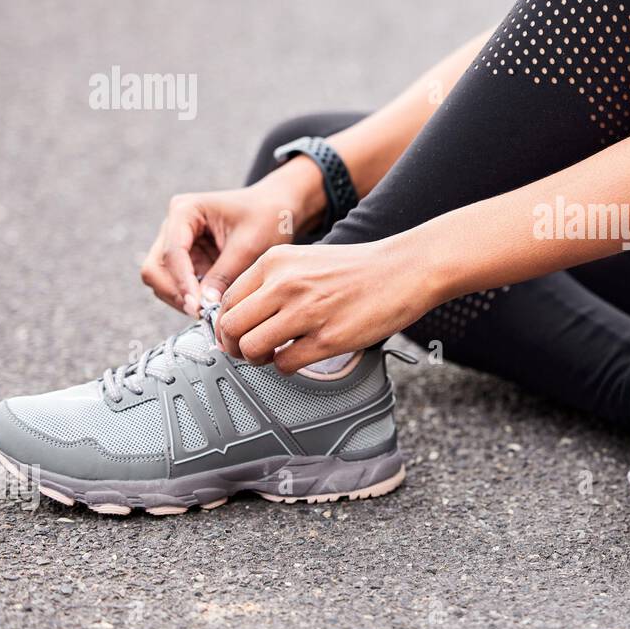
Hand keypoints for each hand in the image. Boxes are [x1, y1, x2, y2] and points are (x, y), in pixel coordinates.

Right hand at [141, 159, 325, 315]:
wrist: (278, 209)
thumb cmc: (267, 216)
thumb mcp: (249, 245)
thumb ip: (224, 274)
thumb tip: (203, 305)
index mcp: (185, 211)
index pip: (172, 252)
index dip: (182, 282)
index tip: (196, 306)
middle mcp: (174, 225)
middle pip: (155, 268)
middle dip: (175, 293)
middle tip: (201, 313)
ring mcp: (178, 243)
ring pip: (162, 280)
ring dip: (182, 297)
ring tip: (210, 310)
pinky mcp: (188, 259)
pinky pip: (179, 284)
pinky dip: (191, 296)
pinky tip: (212, 304)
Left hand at [214, 234, 442, 372]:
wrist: (404, 270)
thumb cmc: (357, 269)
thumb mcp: (304, 261)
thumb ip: (272, 283)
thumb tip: (242, 317)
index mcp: (275, 262)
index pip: (226, 301)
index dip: (227, 325)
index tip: (238, 335)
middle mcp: (285, 284)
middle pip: (231, 327)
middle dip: (234, 347)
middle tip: (249, 351)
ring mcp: (306, 312)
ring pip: (252, 348)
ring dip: (258, 360)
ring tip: (274, 355)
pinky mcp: (328, 338)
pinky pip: (285, 364)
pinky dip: (286, 367)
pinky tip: (301, 356)